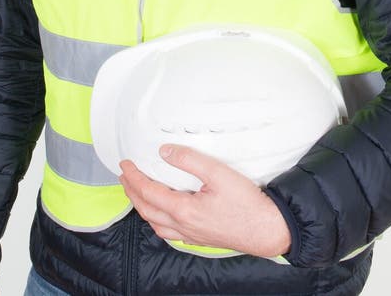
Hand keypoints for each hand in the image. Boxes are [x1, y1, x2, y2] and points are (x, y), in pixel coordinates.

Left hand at [119, 145, 291, 257]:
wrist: (267, 230)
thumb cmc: (246, 203)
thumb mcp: (218, 173)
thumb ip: (190, 160)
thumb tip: (165, 152)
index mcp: (183, 209)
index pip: (148, 192)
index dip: (133, 177)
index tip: (125, 164)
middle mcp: (183, 225)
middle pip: (147, 210)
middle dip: (132, 192)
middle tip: (124, 176)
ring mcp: (191, 235)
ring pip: (156, 225)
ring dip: (142, 207)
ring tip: (137, 193)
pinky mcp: (200, 238)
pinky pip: (169, 233)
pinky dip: (157, 222)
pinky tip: (162, 216)